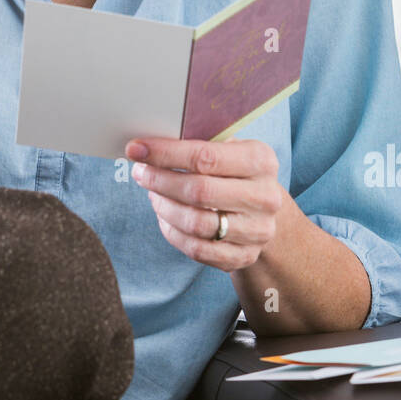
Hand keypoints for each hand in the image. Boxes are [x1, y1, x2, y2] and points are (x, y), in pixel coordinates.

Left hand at [124, 136, 284, 270]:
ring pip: (195, 223)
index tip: (137, 149)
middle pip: (199, 192)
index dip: (166, 153)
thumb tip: (151, 143)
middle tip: (140, 172)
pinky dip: (172, 232)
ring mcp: (257, 230)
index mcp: (261, 161)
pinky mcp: (244, 256)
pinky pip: (196, 249)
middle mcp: (264, 197)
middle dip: (160, 180)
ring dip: (164, 207)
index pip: (206, 157)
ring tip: (153, 194)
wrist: (263, 211)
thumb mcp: (229, 149)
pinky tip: (165, 217)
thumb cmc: (235, 172)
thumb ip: (198, 143)